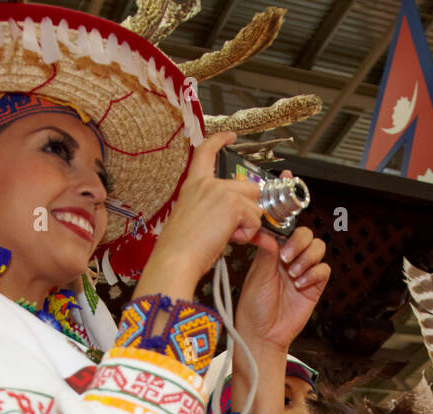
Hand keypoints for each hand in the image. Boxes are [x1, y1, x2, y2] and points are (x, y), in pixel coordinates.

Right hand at [134, 132, 266, 301]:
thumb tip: (239, 217)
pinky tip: (231, 239)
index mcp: (193, 184)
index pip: (206, 152)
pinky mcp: (232, 204)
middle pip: (247, 187)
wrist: (176, 258)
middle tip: (236, 228)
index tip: (230, 136)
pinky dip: (248, 233)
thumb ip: (214, 210)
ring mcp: (220, 191)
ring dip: (248, 224)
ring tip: (227, 236)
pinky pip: (255, 218)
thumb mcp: (194, 219)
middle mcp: (207, 183)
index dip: (220, 140)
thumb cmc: (180, 247)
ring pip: (254, 204)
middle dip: (249, 209)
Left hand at [234, 217, 329, 351]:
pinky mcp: (314, 286)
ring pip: (318, 248)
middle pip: (307, 235)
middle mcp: (289, 259)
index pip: (288, 229)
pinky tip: (300, 284)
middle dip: (300, 243)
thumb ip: (267, 252)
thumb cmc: (254, 308)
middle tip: (287, 257)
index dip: (288, 230)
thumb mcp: (257, 276)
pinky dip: (314, 274)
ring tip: (293, 274)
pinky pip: (324, 270)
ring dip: (307, 258)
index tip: (282, 240)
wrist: (264, 334)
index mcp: (273, 252)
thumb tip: (267, 231)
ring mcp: (303, 271)